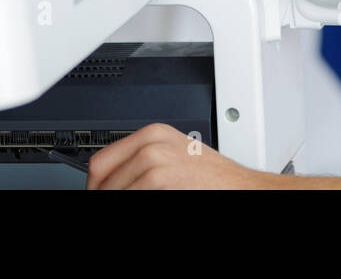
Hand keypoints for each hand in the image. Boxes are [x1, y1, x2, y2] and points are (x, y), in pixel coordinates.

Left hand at [86, 123, 276, 189]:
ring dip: (119, 203)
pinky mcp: (158, 182)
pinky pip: (130, 200)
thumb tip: (111, 184)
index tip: (97, 196)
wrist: (244, 190)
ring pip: (112, 194)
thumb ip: (142, 165)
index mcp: (152, 134)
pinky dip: (132, 206)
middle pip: (101, 181)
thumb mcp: (174, 159)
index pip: (100, 164)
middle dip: (103, 196)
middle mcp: (150, 145)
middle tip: (109, 204)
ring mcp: (153, 163)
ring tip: (145, 201)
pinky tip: (157, 201)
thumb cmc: (214, 182)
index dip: (95, 187)